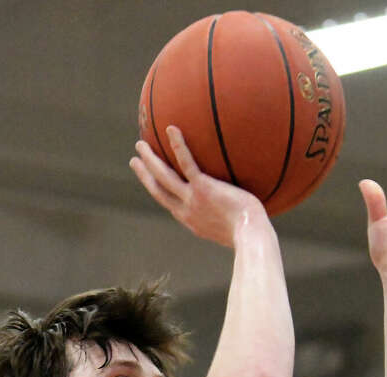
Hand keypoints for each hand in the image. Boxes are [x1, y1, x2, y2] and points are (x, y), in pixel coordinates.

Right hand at [130, 126, 267, 247]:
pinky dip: (177, 146)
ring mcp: (192, 199)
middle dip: (145, 175)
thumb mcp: (237, 228)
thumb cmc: (251, 234)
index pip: (170, 202)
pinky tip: (171, 128)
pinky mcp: (203, 188)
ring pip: (164, 176)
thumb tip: (244, 206)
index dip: (157, 190)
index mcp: (191, 219)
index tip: (151, 180)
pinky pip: (186, 163)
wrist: (250, 237)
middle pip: (159, 189)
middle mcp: (186, 210)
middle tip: (135, 160)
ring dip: (150, 160)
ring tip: (140, 144)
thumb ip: (232, 215)